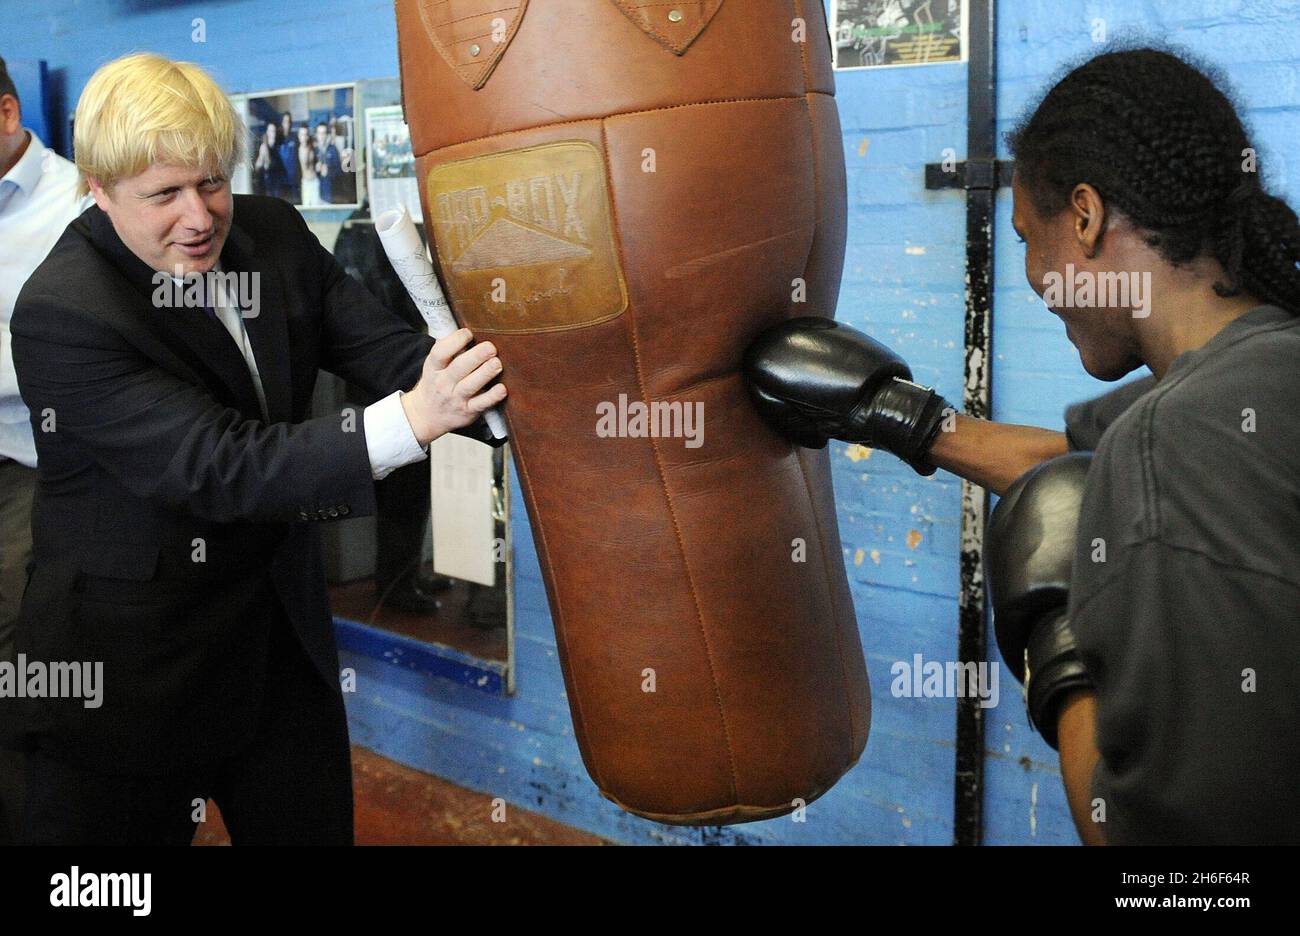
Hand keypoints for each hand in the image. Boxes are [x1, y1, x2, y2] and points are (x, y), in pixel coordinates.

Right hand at [400, 328, 506, 446]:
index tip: (468, 333)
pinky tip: (502, 389)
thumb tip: (472, 329)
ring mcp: (455, 398)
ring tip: (497, 363)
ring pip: (470, 386)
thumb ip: (449, 349)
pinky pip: (480, 404)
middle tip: (491, 347)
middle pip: (459, 368)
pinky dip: (492, 397)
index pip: (440, 353)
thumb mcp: (434, 365)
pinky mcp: (468, 411)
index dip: (454, 341)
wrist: (426, 414)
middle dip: (476, 356)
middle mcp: (443, 383)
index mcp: (434, 367)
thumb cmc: (436, 383)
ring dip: (485, 373)